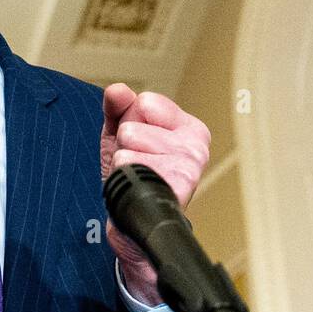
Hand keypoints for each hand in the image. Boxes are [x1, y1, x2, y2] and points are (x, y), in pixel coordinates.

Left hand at [100, 83, 210, 303]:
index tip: (138, 142)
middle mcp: (195, 145)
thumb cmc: (132, 177)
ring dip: (124, 164)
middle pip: (134, 125)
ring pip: (131, 145)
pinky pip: (132, 166)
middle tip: (136, 166)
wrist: (132, 221)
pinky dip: (125, 178)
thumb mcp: (119, 135)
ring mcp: (189, 167)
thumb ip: (117, 108)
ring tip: (138, 178)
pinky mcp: (179, 186)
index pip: (146, 102)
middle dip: (126, 145)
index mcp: (188, 127)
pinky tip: (140, 189)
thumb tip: (117, 90)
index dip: (131, 121)